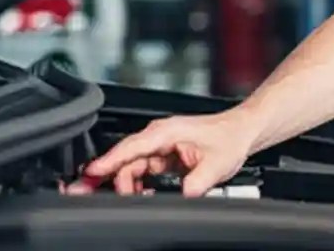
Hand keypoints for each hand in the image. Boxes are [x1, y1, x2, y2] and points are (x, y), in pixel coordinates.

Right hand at [64, 109, 259, 197]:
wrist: (243, 131)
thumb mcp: (217, 164)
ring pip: (130, 166)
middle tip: (90, 195)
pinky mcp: (163, 156)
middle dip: (105, 177)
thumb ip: (196, 182)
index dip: (109, 161)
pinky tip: (138, 195)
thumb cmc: (230, 138)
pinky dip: (135, 184)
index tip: (91, 174)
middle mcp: (159, 136)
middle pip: (124, 158)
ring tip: (126, 201)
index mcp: (167, 132)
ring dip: (123, 184)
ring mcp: (160, 146)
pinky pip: (141, 170)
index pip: (131, 148)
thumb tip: (183, 196)